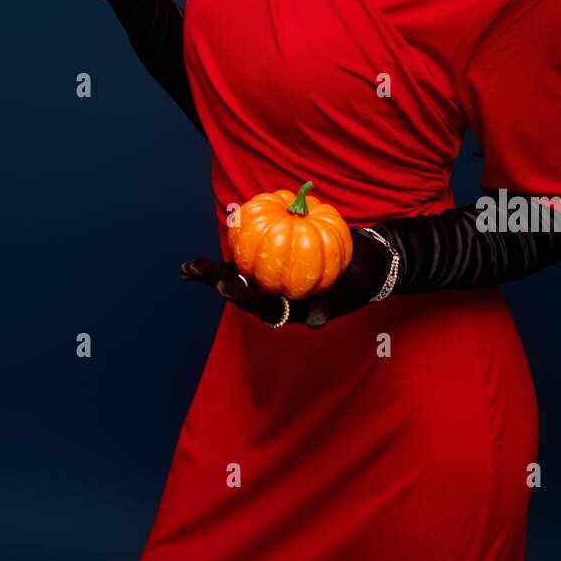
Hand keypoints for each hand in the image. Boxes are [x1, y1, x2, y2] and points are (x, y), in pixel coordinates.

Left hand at [179, 228, 392, 328]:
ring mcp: (278, 280)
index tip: (224, 286)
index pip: (263, 307)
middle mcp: (281, 297)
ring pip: (243, 275)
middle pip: (244, 290)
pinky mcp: (279, 262)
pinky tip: (220, 236)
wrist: (372, 259)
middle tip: (189, 270)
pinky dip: (237, 247)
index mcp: (294, 310)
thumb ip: (331, 307)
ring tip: (188, 267)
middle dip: (215, 281)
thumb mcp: (351, 293)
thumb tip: (314, 324)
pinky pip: (255, 253)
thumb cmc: (363, 279)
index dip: (242, 298)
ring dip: (216, 271)